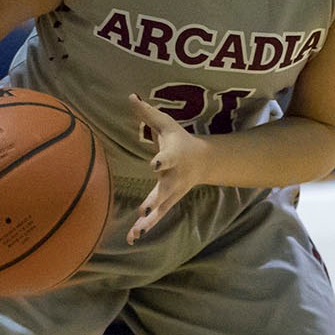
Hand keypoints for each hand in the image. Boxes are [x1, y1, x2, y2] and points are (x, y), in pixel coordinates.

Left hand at [128, 94, 209, 244]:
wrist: (204, 161)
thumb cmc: (179, 140)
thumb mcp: (166, 124)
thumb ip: (147, 113)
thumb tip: (130, 96)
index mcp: (173, 157)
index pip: (167, 158)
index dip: (161, 161)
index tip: (154, 164)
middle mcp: (173, 178)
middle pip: (164, 192)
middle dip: (154, 201)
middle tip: (144, 211)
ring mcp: (172, 194)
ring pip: (160, 210)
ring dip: (148, 223)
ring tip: (134, 235)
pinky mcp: (167, 204)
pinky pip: (156, 218)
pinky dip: (144, 228)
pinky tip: (131, 238)